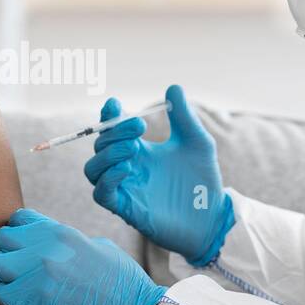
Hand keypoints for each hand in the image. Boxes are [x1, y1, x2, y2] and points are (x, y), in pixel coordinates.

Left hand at [0, 208, 165, 304]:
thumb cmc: (124, 284)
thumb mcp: (99, 248)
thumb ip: (69, 243)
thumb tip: (52, 246)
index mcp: (62, 232)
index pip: (19, 219)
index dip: (18, 233)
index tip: (24, 248)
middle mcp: (46, 248)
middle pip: (1, 238)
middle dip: (6, 252)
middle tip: (18, 269)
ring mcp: (38, 274)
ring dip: (2, 275)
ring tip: (18, 286)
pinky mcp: (34, 302)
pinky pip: (1, 294)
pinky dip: (8, 299)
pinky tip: (24, 304)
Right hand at [84, 84, 233, 265]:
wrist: (212, 217)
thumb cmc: (203, 182)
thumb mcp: (197, 143)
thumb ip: (184, 117)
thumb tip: (173, 87)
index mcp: (139, 151)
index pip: (111, 130)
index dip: (108, 115)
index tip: (116, 104)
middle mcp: (127, 168)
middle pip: (99, 146)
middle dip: (113, 132)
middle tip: (140, 127)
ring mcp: (125, 188)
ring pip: (92, 169)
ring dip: (106, 154)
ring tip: (133, 148)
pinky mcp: (126, 209)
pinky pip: (101, 194)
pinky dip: (108, 178)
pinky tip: (127, 169)